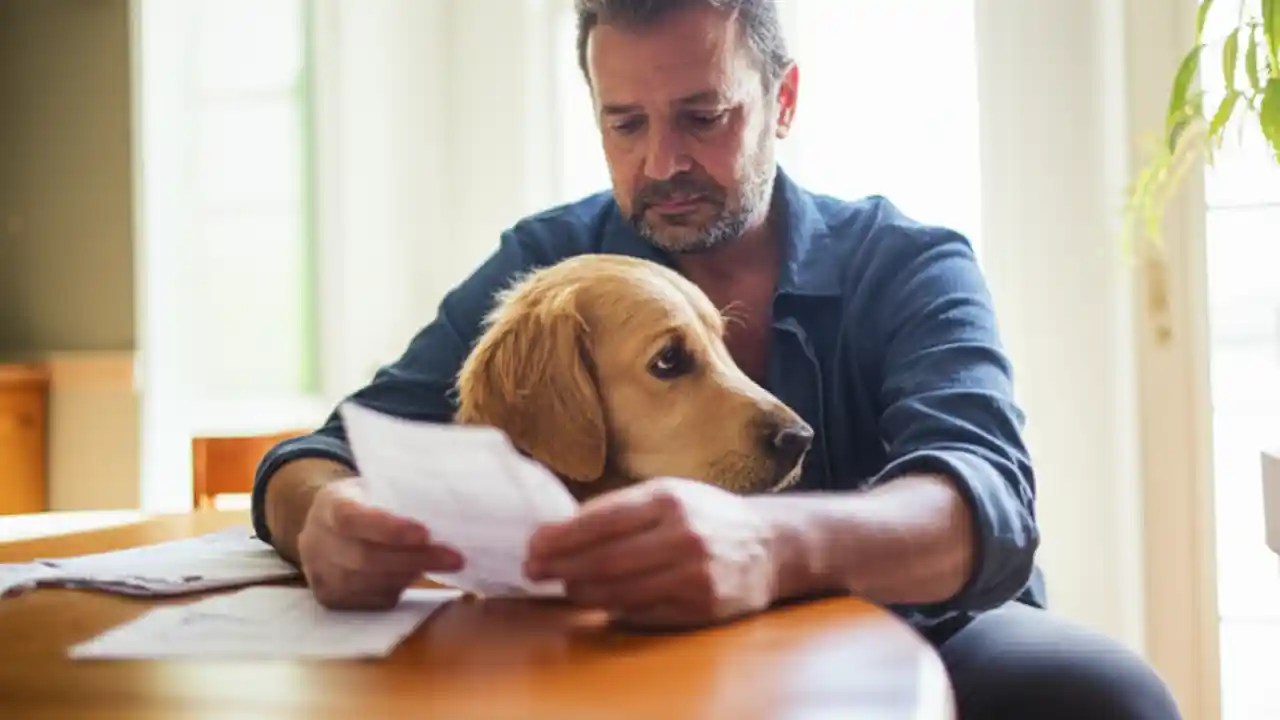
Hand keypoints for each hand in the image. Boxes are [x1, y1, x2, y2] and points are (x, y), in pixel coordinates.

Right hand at [297, 477, 463, 608]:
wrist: (326, 525)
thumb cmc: (364, 501)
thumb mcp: (375, 486)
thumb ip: (399, 496)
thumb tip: (447, 507)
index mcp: (328, 504)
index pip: (352, 518)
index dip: (388, 528)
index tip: (426, 532)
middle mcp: (316, 540)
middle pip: (364, 558)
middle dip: (414, 559)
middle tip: (454, 558)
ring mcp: (319, 573)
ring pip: (368, 584)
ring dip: (409, 575)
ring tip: (439, 564)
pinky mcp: (328, 598)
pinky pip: (368, 601)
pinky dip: (396, 589)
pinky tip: (412, 576)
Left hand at [524, 477, 779, 628]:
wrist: (769, 545)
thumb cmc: (706, 516)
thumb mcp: (669, 494)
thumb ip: (619, 509)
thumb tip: (560, 530)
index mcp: (669, 500)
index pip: (600, 521)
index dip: (560, 537)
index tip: (533, 546)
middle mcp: (683, 536)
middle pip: (604, 560)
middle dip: (561, 568)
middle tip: (535, 572)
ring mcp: (694, 575)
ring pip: (620, 592)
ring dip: (583, 592)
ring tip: (565, 587)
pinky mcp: (701, 607)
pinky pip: (644, 612)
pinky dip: (617, 609)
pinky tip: (603, 602)